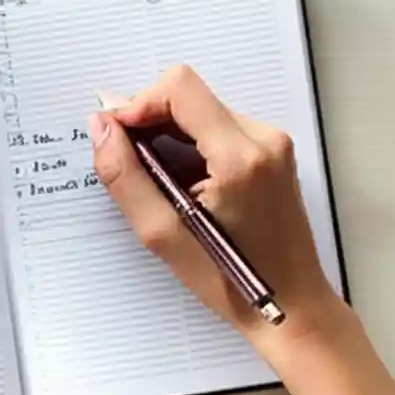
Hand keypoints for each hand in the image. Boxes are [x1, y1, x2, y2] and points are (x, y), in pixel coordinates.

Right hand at [89, 65, 337, 338]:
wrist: (292, 306)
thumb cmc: (232, 282)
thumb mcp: (163, 234)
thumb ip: (125, 175)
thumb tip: (101, 126)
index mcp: (240, 157)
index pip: (180, 88)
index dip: (139, 103)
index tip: (117, 135)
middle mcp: (263, 139)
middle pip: (189, 96)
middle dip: (150, 121)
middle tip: (131, 164)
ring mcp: (272, 143)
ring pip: (201, 110)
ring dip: (170, 136)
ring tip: (161, 185)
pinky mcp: (272, 152)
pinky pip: (218, 127)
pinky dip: (190, 146)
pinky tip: (184, 185)